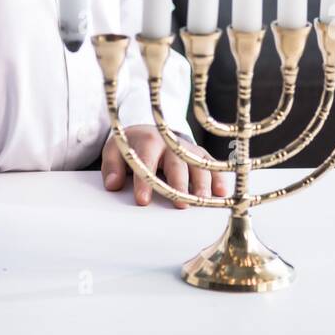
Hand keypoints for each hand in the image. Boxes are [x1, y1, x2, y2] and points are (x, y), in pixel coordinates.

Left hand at [101, 124, 230, 208]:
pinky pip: (211, 165)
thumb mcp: (116, 150)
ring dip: (201, 182)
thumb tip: (113, 184)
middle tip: (180, 204)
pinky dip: (218, 177)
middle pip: (176, 162)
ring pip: (197, 164)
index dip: (145, 181)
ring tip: (202, 200)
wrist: (150, 130)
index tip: (143, 200)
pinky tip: (222, 192)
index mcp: (148, 140)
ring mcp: (187, 148)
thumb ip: (112, 166)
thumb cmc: (133, 146)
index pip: (146, 160)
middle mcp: (170, 143)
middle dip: (178, 183)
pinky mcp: (199, 155)